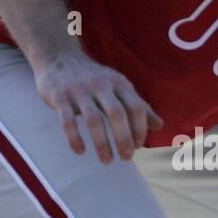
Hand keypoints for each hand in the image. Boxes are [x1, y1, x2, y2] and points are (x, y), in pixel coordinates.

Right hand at [33, 51, 163, 162]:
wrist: (58, 57)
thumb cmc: (94, 78)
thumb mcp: (118, 86)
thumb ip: (138, 105)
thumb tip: (159, 125)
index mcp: (118, 83)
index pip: (135, 107)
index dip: (140, 129)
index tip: (138, 146)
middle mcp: (100, 85)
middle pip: (116, 114)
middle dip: (124, 138)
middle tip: (126, 158)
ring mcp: (78, 90)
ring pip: (93, 119)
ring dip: (101, 143)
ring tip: (107, 160)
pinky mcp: (59, 98)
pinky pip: (67, 121)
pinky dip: (74, 138)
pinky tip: (80, 152)